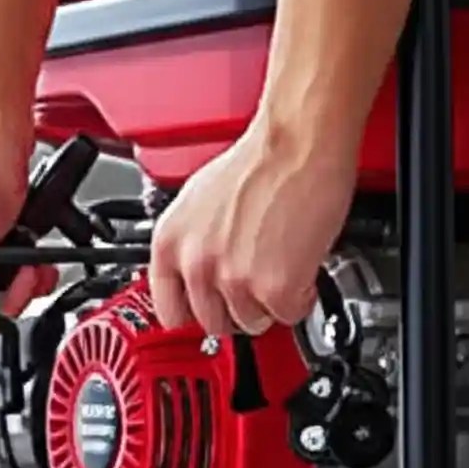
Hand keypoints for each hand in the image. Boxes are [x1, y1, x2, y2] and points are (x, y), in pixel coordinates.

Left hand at [150, 119, 358, 335]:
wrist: (296, 144)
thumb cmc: (257, 162)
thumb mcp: (197, 204)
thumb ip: (192, 244)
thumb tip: (194, 272)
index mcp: (168, 243)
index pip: (168, 310)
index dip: (194, 314)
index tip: (208, 313)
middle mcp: (195, 264)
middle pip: (212, 323)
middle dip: (237, 309)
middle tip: (255, 285)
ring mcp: (233, 278)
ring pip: (251, 322)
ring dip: (269, 303)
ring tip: (280, 266)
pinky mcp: (274, 287)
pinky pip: (287, 314)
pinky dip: (300, 298)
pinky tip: (300, 268)